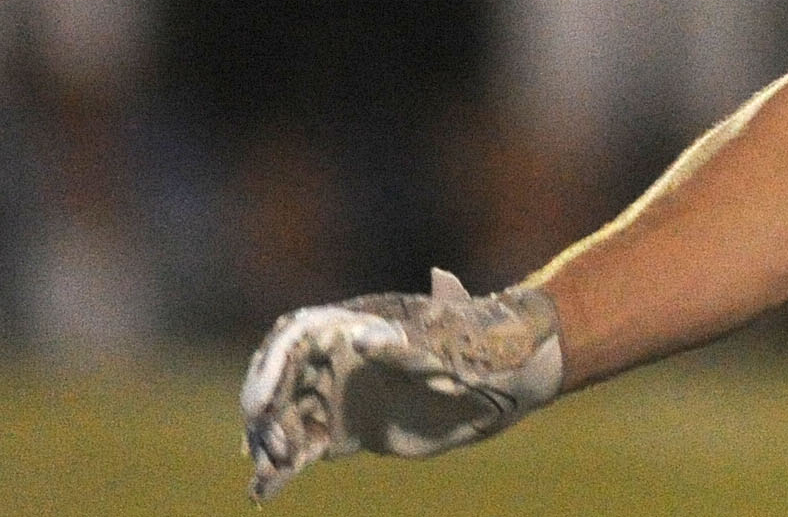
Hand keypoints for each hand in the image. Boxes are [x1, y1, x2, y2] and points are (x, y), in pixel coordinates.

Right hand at [240, 268, 563, 501]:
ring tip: (269, 471)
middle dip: (264, 409)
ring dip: (269, 441)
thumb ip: (401, 344)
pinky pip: (304, 446)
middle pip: (281, 377)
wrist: (501, 384)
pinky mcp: (348, 430)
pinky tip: (265, 491)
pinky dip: (283, 466)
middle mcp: (340, 356)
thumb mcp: (443, 344)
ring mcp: (342, 393)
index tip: (259, 405)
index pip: (296, 337)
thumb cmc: (477, 347)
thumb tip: (360, 335)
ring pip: (286, 414)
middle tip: (266, 447)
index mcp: (357, 323)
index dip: (270, 368)